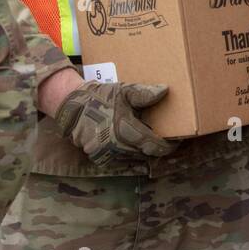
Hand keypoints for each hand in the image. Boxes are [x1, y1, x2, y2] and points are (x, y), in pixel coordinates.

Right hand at [54, 82, 176, 164]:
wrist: (73, 106)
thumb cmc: (101, 97)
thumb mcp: (123, 91)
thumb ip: (144, 93)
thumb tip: (165, 91)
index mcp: (123, 129)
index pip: (151, 144)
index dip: (165, 146)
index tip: (176, 142)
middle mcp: (114, 145)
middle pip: (143, 152)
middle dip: (154, 147)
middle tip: (163, 138)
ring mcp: (105, 153)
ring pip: (132, 157)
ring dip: (141, 150)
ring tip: (146, 137)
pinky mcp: (98, 157)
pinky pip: (120, 158)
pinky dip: (127, 152)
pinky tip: (130, 141)